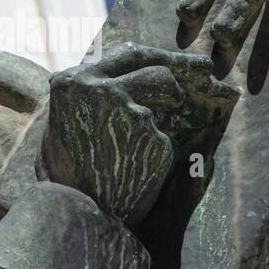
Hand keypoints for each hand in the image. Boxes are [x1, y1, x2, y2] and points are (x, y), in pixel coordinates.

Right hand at [41, 43, 236, 225]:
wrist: (76, 214)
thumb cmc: (65, 173)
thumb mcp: (62, 122)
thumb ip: (86, 96)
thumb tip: (114, 73)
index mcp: (72, 82)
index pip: (124, 54)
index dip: (154, 55)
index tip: (175, 58)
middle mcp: (99, 89)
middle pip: (151, 62)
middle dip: (181, 64)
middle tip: (205, 68)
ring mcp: (128, 110)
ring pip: (165, 89)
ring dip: (171, 100)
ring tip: (153, 128)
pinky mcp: (151, 136)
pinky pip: (162, 133)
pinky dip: (155, 148)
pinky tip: (137, 169)